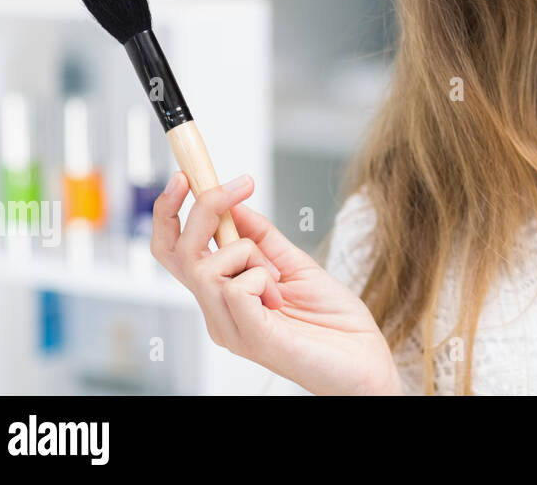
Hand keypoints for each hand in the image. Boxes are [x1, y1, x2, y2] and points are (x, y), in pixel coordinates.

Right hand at [151, 171, 400, 395]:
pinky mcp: (250, 337)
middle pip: (179, 252)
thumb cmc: (335, 322)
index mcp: (224, 295)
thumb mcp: (297, 265)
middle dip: (204, 207)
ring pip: (209, 266)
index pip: (175, 252)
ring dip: (251, 254)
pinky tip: (281, 299)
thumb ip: (264, 238)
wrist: (366, 362)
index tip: (185, 175)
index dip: (170, 212)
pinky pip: (236, 288)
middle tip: (239, 183)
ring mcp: (230, 327)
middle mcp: (217, 313)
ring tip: (279, 280)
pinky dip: (263, 279)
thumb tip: (236, 203)